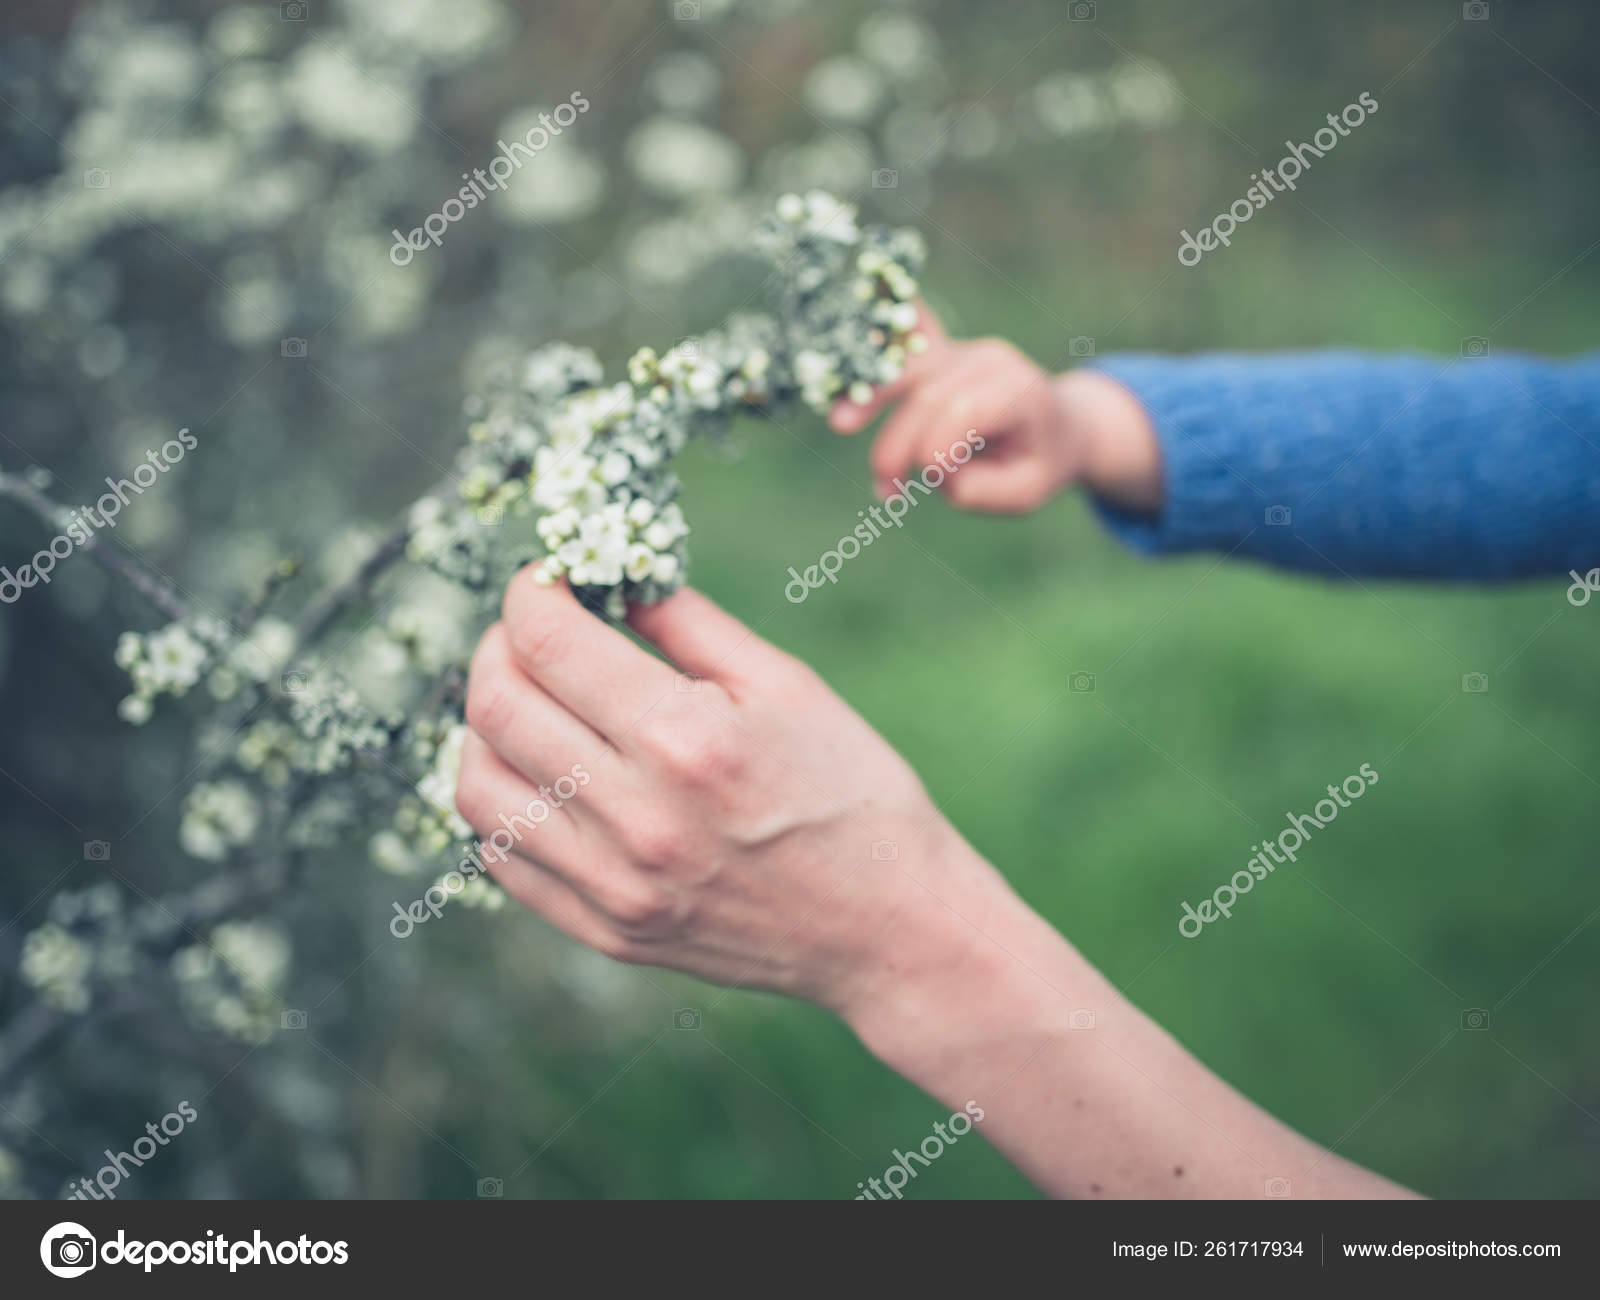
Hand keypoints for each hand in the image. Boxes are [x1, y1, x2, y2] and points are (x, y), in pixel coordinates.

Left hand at [455, 570, 1007, 1015]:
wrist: (890, 927)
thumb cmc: (852, 792)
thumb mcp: (786, 684)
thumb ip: (687, 623)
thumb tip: (608, 580)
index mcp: (684, 739)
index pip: (548, 644)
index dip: (531, 594)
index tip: (544, 581)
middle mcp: (635, 817)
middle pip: (497, 708)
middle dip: (498, 647)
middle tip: (528, 633)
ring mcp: (614, 886)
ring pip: (477, 788)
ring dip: (484, 728)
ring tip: (526, 703)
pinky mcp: (607, 932)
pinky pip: (504, 860)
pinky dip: (502, 803)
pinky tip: (541, 775)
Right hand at [829, 304, 1163, 515]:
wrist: (1059, 425)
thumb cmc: (1041, 463)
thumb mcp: (1027, 491)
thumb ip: (983, 491)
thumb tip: (936, 474)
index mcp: (1019, 390)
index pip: (963, 410)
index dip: (935, 447)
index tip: (928, 482)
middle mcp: (989, 360)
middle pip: (928, 395)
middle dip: (897, 444)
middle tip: (885, 492)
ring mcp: (962, 351)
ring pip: (906, 370)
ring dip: (871, 401)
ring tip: (840, 426)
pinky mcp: (939, 355)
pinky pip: (900, 353)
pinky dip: (873, 368)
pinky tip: (844, 379)